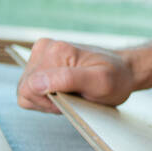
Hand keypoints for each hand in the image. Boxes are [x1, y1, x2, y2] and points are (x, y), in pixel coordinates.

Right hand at [16, 37, 135, 113]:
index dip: (48, 102)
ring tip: (72, 93)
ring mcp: (42, 53)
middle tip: (75, 96)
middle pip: (26, 89)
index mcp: (56, 51)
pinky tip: (65, 91)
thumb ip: (67, 80)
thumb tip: (36, 82)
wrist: (124, 71)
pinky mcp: (42, 61)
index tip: (71, 97)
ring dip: (48, 98)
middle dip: (49, 101)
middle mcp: (46, 48)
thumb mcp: (100, 83)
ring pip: (27, 90)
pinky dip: (47, 95)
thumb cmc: (117, 78)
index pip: (29, 88)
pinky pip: (31, 87)